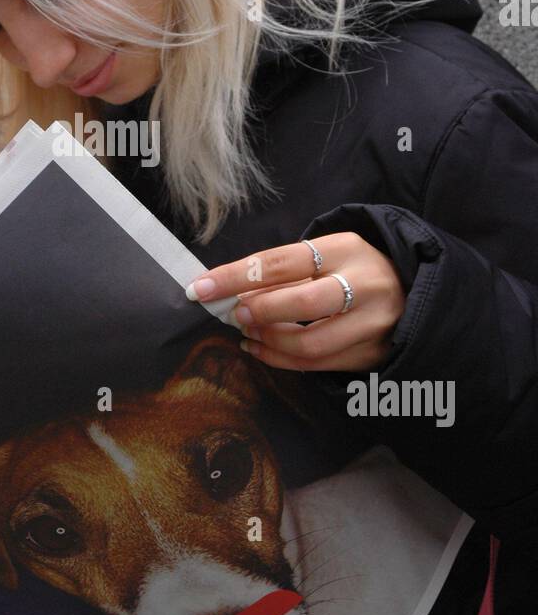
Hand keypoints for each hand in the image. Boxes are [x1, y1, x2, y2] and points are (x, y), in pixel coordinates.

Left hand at [186, 231, 406, 371]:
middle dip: (260, 312)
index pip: (281, 262)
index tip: (200, 288)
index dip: (235, 276)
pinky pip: (318, 365)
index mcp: (346, 249)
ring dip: (268, 341)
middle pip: (303, 303)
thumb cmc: (353, 268)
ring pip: (310, 343)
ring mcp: (371, 324)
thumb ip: (285, 269)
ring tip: (247, 334)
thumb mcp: (327, 252)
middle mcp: (364, 285)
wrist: (414, 290)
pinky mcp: (371, 354)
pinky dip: (280, 360)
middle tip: (235, 315)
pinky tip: (260, 349)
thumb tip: (231, 290)